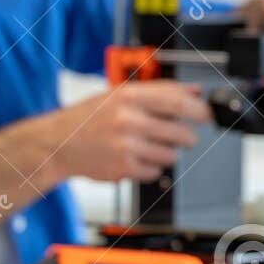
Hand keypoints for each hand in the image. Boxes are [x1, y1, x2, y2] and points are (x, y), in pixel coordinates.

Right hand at [46, 80, 211, 182]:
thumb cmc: (89, 118)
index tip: (206, 116)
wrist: (57, 144)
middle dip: (188, 137)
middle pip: (181, 132)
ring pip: (171, 155)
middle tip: (183, 136)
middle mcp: (128, 119)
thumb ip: (160, 91)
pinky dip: (151, 167)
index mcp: (129, 96)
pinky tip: (135, 158)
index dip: (200, 111)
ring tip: (148, 146)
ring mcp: (126, 145)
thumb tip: (195, 91)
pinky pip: (155, 171)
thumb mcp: (121, 95)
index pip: (178, 102)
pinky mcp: (123, 168)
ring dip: (167, 153)